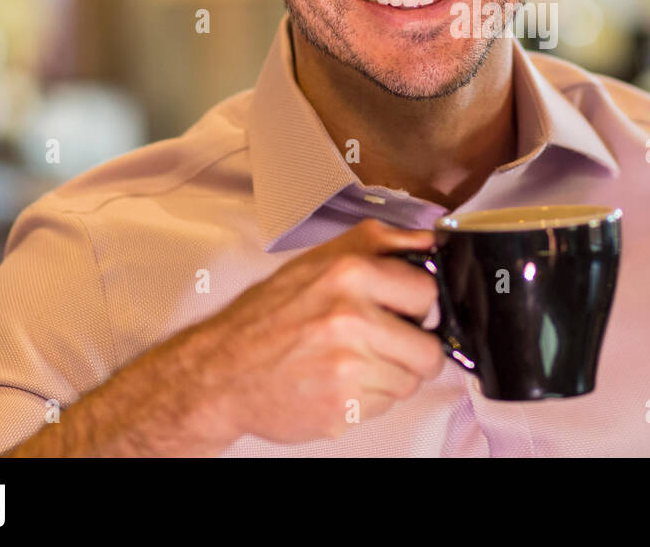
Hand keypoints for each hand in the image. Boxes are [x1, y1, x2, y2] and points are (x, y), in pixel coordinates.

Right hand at [193, 217, 444, 444]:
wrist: (220, 371)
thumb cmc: (266, 316)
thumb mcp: (317, 260)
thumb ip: (378, 243)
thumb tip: (427, 240)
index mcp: (350, 275)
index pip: (428, 293)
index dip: (418, 305)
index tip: (406, 311)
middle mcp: (351, 320)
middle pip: (428, 350)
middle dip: (413, 349)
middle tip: (386, 344)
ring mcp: (348, 369)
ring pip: (409, 382)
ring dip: (390, 375)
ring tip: (354, 361)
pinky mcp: (342, 409)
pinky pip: (385, 407)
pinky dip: (368, 398)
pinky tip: (339, 381)